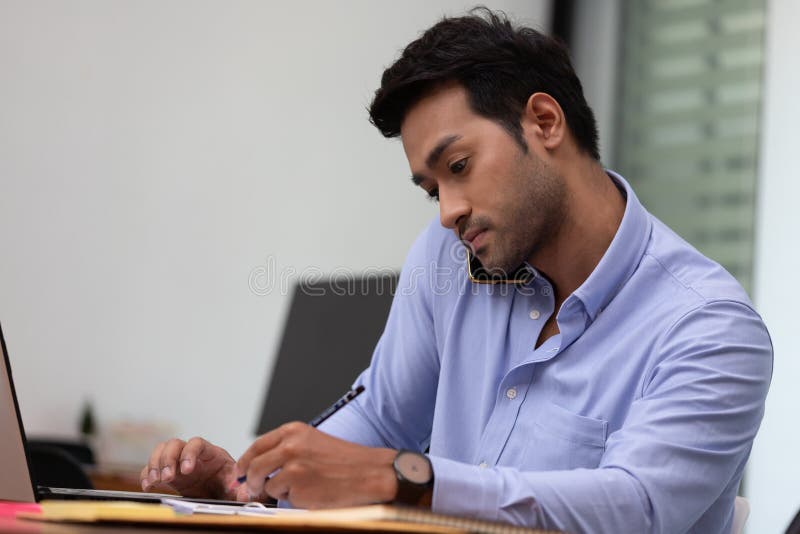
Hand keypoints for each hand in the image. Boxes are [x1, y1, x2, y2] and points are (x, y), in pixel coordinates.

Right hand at [140, 436, 258, 500]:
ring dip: (155, 464)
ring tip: (155, 480)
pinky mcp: (169, 475)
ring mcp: (179, 463)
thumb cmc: (231, 486)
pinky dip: (147, 474)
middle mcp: (193, 455)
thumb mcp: (237, 486)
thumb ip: (240, 489)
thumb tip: (244, 494)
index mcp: (211, 454)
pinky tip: (148, 485)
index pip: (197, 443)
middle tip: (167, 477)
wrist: (223, 495)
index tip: (186, 470)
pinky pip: (152, 468)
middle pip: (175, 444)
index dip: (190, 453)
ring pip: (162, 451)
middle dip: (168, 459)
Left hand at [235, 422, 397, 508]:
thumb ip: (287, 448)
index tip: (240, 471)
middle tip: (254, 489)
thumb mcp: (313, 442)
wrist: (369, 472)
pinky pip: (282, 498)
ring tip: (299, 488)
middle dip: (250, 482)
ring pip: (266, 484)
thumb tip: (261, 464)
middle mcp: (290, 446)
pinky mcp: (298, 487)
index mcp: (293, 431)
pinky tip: (311, 492)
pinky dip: (292, 500)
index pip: (257, 445)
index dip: (245, 460)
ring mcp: (293, 467)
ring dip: (277, 491)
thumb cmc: (345, 460)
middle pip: (253, 466)